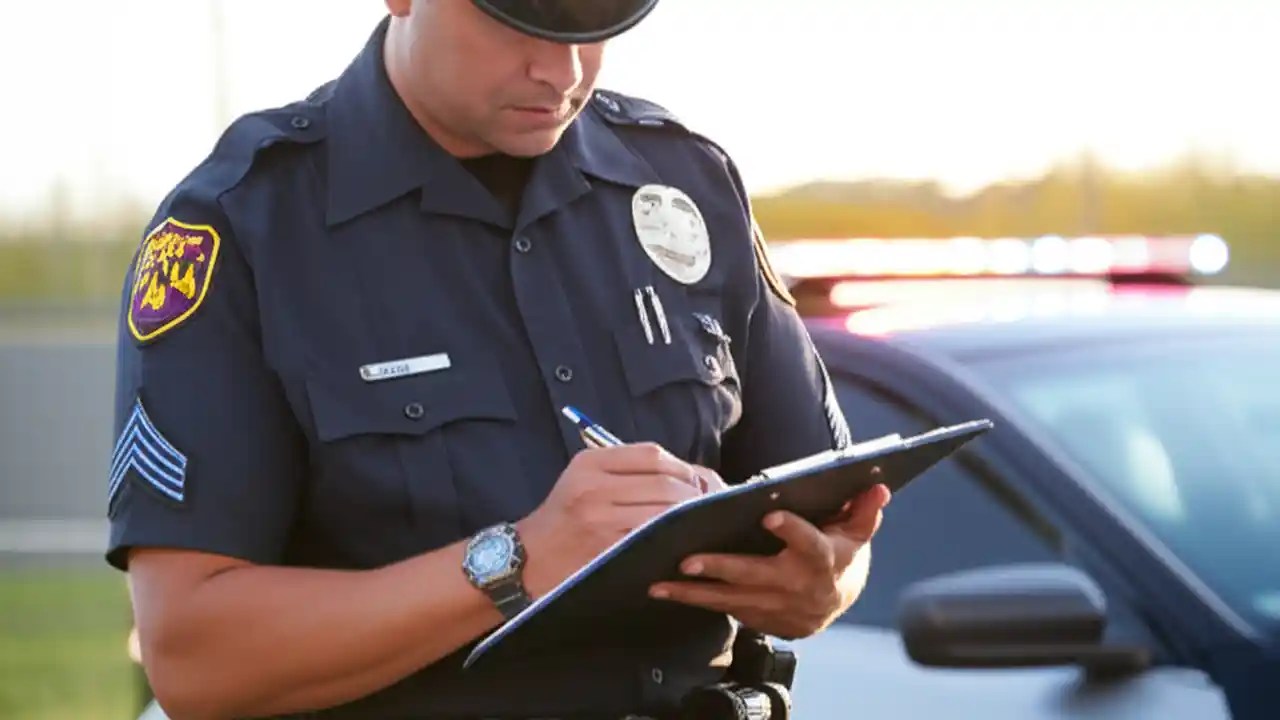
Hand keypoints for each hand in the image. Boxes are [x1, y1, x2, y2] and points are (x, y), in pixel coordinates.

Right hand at [517, 443, 708, 597]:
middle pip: (665, 482)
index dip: (683, 467)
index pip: (652, 455)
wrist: (526, 559)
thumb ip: (629, 471)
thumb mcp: (583, 479)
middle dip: (695, 495)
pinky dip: (674, 538)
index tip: (698, 482)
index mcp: (589, 463)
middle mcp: (593, 487)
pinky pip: (653, 538)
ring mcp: (600, 519)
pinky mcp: (607, 549)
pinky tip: (682, 542)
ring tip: (700, 525)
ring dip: (689, 518)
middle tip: (709, 507)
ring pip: (664, 511)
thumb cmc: (564, 518)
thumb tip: (692, 474)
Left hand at [648, 483, 890, 639]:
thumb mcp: (857, 531)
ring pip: (731, 600)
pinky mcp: (757, 618)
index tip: (771, 515)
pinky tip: (666, 590)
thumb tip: (878, 486)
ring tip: (659, 584)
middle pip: (757, 576)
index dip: (793, 531)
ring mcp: (776, 607)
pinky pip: (723, 609)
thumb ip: (864, 509)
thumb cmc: (840, 555)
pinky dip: (695, 602)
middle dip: (722, 568)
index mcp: (824, 559)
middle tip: (689, 560)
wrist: (833, 603)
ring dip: (694, 594)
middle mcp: (798, 586)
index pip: (810, 544)